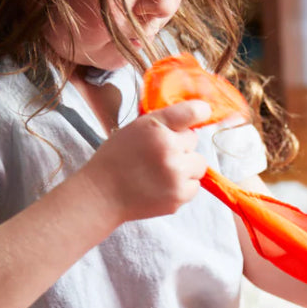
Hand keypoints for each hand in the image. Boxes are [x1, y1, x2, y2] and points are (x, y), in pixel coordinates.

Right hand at [79, 99, 210, 224]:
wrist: (102, 196)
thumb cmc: (116, 160)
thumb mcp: (134, 129)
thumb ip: (162, 122)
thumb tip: (195, 115)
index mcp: (155, 127)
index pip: (191, 112)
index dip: (200, 111)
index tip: (204, 112)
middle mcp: (169, 148)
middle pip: (194, 140)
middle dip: (181, 145)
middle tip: (159, 154)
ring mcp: (176, 174)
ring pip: (199, 163)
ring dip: (186, 166)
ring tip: (161, 171)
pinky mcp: (179, 196)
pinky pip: (195, 185)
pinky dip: (183, 186)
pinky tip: (162, 185)